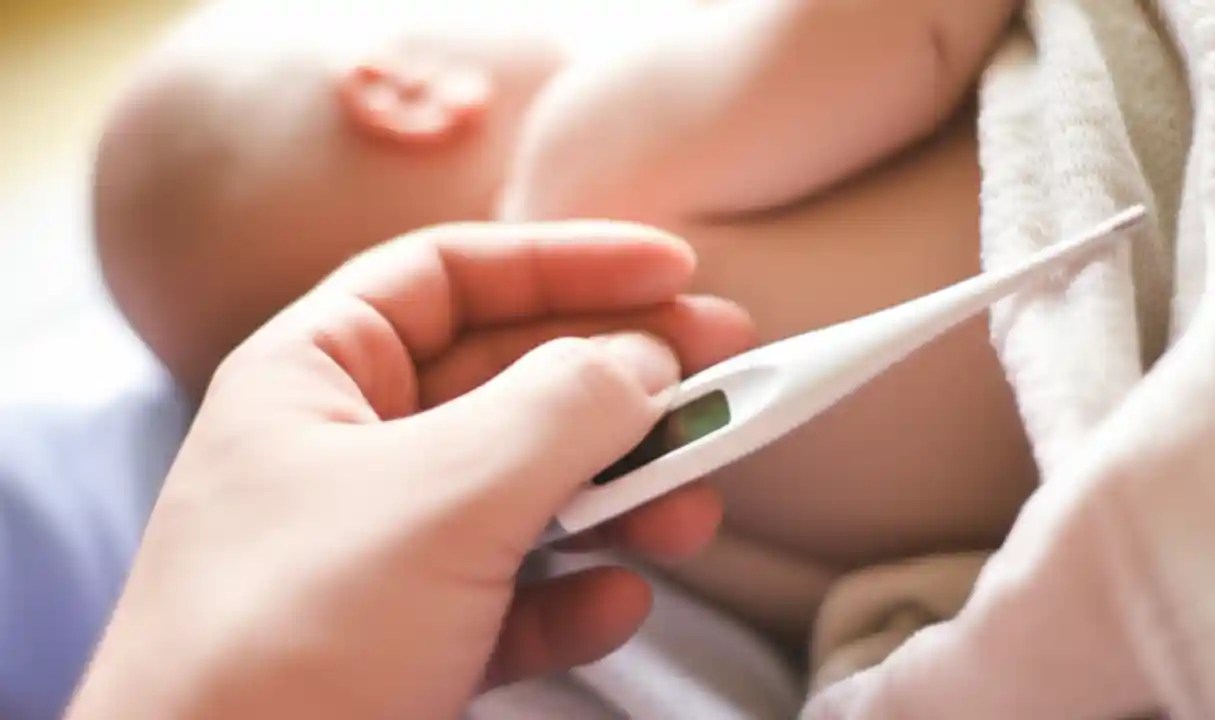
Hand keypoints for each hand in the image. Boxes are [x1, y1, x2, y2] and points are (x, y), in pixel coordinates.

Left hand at [68, 222, 754, 719]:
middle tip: (726, 381)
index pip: (452, 274)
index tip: (676, 268)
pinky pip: (512, 598)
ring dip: (618, 497)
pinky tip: (617, 605)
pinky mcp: (407, 647)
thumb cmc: (288, 640)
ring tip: (692, 509)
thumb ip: (559, 410)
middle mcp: (347, 453)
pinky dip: (573, 598)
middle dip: (618, 384)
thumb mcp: (439, 497)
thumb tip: (647, 359)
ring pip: (525, 493)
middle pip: (508, 381)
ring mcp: (379, 554)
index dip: (567, 259)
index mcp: (314, 377)